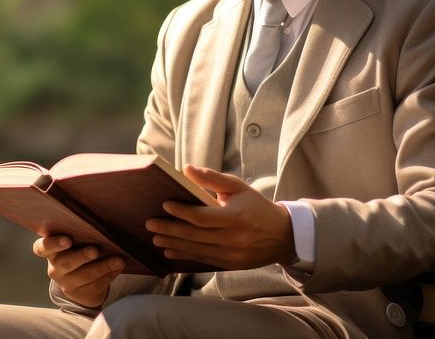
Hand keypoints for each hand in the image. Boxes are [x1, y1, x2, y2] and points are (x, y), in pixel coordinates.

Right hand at [32, 235, 124, 308]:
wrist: (81, 278)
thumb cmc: (78, 249)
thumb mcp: (74, 241)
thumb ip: (79, 234)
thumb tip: (99, 227)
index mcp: (49, 251)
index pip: (41, 247)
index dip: (53, 244)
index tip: (68, 240)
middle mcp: (54, 268)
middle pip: (65, 263)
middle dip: (81, 256)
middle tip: (95, 250)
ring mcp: (65, 283)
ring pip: (83, 276)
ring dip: (102, 267)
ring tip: (117, 260)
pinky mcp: (79, 294)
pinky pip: (94, 286)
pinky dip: (108, 275)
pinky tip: (118, 267)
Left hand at [144, 165, 296, 269]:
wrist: (284, 236)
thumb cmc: (257, 206)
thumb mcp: (238, 187)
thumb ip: (212, 178)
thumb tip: (186, 169)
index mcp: (235, 217)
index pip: (202, 217)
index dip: (181, 212)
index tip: (164, 205)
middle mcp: (233, 238)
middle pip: (194, 235)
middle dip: (169, 229)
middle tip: (150, 224)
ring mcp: (232, 255)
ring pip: (197, 250)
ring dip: (174, 244)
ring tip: (155, 238)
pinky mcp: (232, 265)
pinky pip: (204, 260)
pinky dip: (186, 256)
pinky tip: (170, 251)